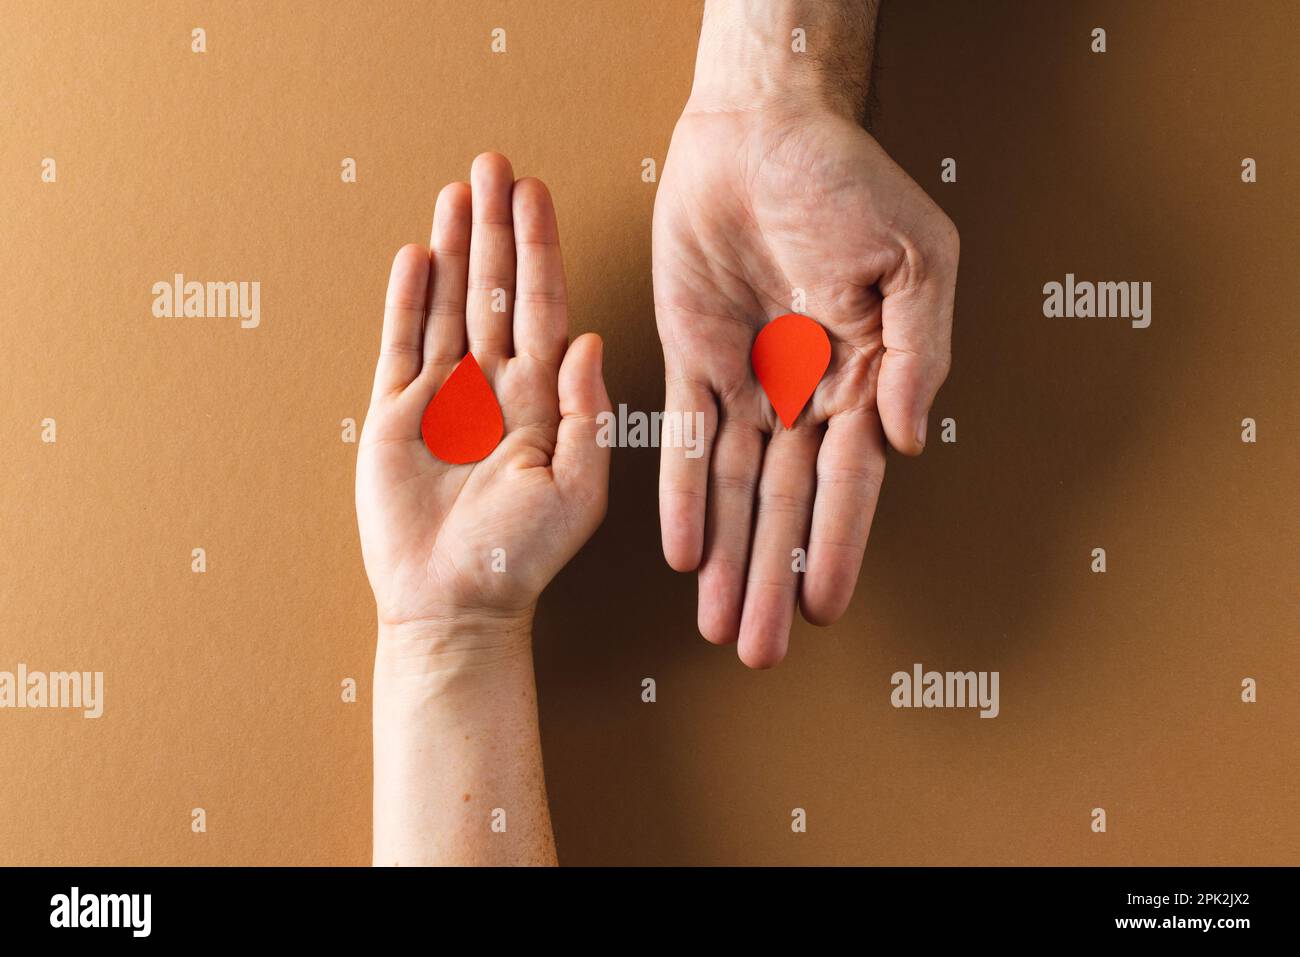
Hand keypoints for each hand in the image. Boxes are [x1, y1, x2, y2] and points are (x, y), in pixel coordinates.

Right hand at [356, 153, 610, 649]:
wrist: (456, 602)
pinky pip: (401, 343)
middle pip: (496, 289)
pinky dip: (406, 300)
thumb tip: (590, 340)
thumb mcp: (577, 489)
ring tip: (457, 191)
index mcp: (544, 401)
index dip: (542, 250)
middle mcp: (496, 387)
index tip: (538, 195)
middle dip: (497, 228)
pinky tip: (414, 255)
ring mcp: (444, 397)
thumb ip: (588, 415)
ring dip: (453, 247)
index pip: (545, 307)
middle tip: (495, 164)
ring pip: (449, 303)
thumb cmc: (524, 558)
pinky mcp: (395, 414)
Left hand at [653, 100, 957, 667]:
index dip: (834, 546)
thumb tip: (909, 443)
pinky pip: (680, 435)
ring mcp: (745, 377)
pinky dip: (679, 491)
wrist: (764, 126)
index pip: (848, 481)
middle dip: (770, 578)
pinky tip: (680, 550)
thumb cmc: (850, 180)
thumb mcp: (917, 257)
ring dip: (725, 557)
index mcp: (868, 374)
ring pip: (731, 486)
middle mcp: (806, 390)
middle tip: (758, 651)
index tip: (821, 609)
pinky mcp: (689, 355)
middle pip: (784, 503)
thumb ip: (920, 352)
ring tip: (718, 626)